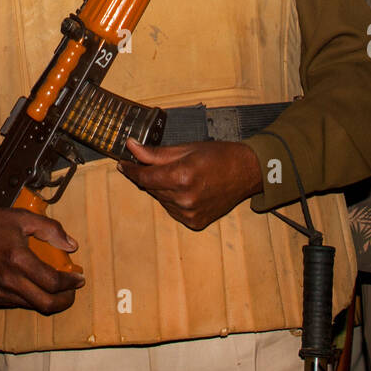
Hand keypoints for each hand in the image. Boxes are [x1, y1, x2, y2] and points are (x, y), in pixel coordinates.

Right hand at [0, 205, 83, 316]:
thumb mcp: (24, 217)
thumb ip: (51, 230)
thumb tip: (72, 245)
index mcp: (18, 259)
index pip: (53, 282)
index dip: (71, 283)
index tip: (79, 278)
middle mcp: (8, 280)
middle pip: (46, 303)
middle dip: (65, 301)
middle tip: (72, 291)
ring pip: (32, 306)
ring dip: (48, 299)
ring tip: (56, 287)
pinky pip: (17, 303)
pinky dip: (30, 298)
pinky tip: (34, 285)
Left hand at [118, 139, 263, 230]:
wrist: (247, 172)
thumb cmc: (219, 155)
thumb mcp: (186, 148)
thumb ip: (155, 153)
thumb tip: (131, 147)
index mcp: (182, 176)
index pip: (144, 177)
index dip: (131, 170)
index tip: (123, 163)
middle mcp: (184, 198)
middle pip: (151, 188)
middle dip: (149, 175)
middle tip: (153, 163)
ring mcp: (190, 213)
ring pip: (161, 199)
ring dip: (162, 187)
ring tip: (179, 174)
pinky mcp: (195, 222)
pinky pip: (172, 210)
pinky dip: (173, 199)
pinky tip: (185, 188)